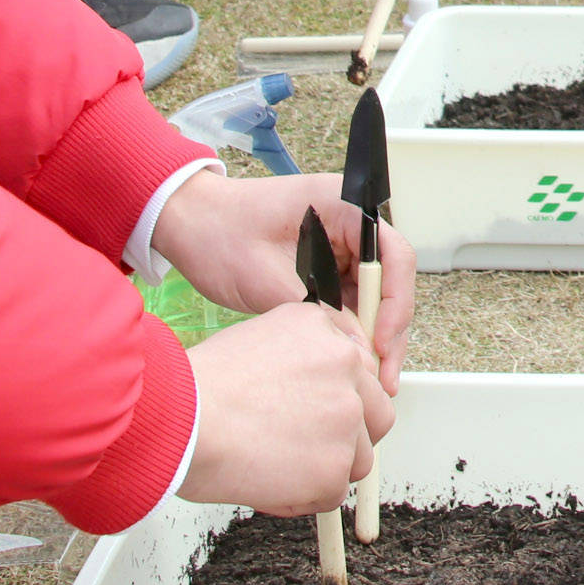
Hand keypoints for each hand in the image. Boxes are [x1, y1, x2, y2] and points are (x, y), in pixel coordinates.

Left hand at [149, 170, 418, 389]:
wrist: (189, 225)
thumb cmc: (219, 235)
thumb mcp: (268, 278)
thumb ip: (317, 311)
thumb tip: (355, 349)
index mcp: (344, 205)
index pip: (394, 256)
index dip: (394, 304)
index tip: (379, 342)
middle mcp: (351, 223)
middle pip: (390, 280)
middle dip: (388, 329)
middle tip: (382, 377)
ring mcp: (341, 245)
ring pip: (374, 295)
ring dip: (372, 334)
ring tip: (371, 379)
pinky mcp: (328, 265)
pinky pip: (351, 300)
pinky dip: (352, 329)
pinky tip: (350, 360)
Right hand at [178, 303, 391, 515]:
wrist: (180, 419)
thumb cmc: (199, 386)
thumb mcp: (259, 337)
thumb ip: (303, 353)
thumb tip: (318, 385)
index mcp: (327, 332)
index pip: (361, 371)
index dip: (340, 398)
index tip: (318, 414)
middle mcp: (346, 368)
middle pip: (375, 414)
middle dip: (348, 437)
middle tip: (305, 448)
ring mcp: (346, 418)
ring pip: (357, 458)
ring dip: (323, 468)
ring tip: (275, 465)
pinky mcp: (334, 466)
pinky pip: (331, 493)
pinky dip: (302, 498)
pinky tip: (265, 483)